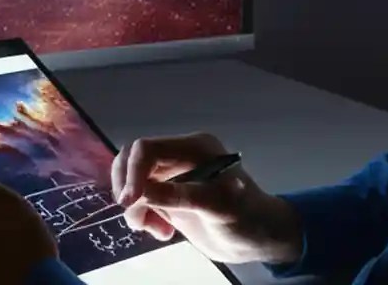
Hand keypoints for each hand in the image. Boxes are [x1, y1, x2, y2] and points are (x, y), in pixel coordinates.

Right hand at [111, 132, 302, 264]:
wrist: (259, 239)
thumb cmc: (247, 217)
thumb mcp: (218, 206)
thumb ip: (181, 197)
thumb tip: (141, 193)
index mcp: (192, 148)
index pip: (147, 149)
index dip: (133, 172)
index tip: (130, 202)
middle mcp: (178, 157)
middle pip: (132, 160)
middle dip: (128, 188)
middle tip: (136, 214)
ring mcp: (171, 177)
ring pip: (132, 181)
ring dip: (135, 207)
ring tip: (155, 228)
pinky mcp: (167, 196)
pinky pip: (139, 200)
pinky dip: (141, 216)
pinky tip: (162, 232)